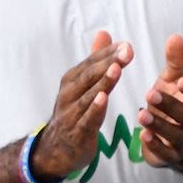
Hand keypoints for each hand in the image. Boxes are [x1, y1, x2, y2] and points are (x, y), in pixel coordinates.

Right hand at [29, 31, 132, 181]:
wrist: (55, 149)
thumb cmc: (73, 113)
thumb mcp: (82, 85)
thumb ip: (95, 60)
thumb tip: (104, 32)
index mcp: (72, 79)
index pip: (92, 62)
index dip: (109, 53)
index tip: (127, 45)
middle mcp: (69, 92)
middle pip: (90, 74)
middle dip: (109, 62)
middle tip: (127, 51)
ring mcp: (71, 112)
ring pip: (89, 94)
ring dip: (103, 81)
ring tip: (116, 69)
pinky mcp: (77, 131)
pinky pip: (87, 118)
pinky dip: (94, 108)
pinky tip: (104, 98)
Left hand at [137, 34, 182, 167]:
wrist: (179, 141)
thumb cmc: (173, 102)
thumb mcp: (173, 81)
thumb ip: (175, 61)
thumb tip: (175, 36)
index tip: (182, 81)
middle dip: (170, 105)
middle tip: (150, 93)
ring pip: (175, 136)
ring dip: (159, 125)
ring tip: (142, 114)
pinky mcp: (169, 156)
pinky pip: (165, 154)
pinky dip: (155, 146)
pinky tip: (143, 135)